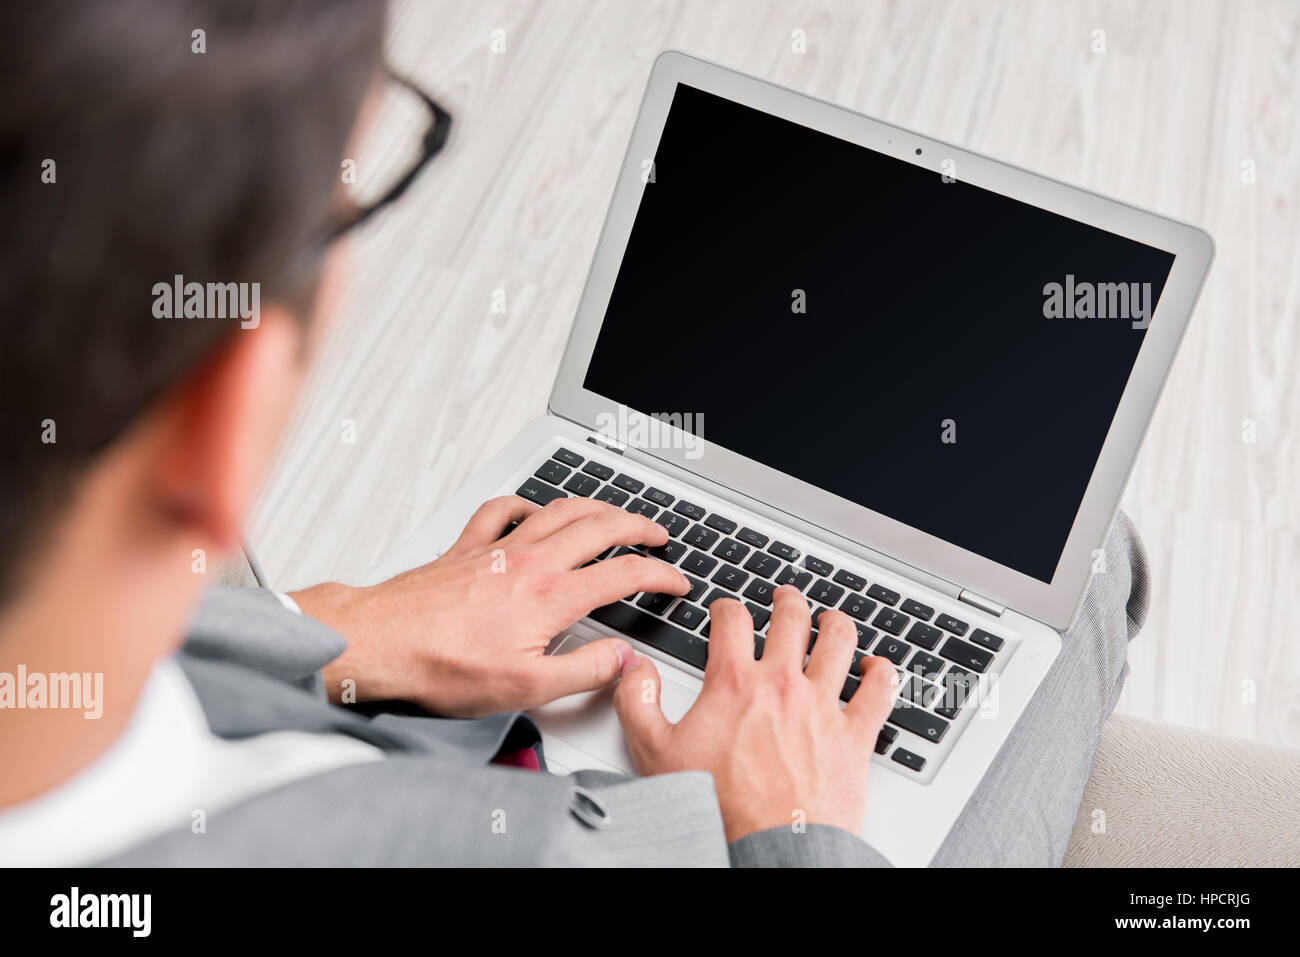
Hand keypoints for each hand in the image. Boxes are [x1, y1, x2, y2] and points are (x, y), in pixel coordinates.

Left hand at [292, 496, 689, 716]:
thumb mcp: (525, 689)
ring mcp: (498, 548)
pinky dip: (527, 504)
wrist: (381, 642)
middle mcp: (530, 562)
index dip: (660, 576)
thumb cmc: (441, 666)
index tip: (675, 583)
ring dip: (596, 506)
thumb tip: (621, 659)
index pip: (623, 573)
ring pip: (560, 508)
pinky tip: (533, 510)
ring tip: (615, 514)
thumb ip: (583, 671)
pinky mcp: (467, 547)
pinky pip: (503, 508)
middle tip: (659, 534)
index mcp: (551, 597)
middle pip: (601, 525)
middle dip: (639, 524)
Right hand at [614, 586, 899, 841]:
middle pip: (791, 618)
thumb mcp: (655, 752)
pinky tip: (875, 667)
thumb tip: (634, 669)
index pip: (732, 620)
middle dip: (787, 600)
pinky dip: (881, 672)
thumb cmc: (719, 806)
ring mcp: (823, 706)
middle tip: (785, 598)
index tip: (725, 611)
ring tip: (830, 620)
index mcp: (735, 683)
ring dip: (835, 623)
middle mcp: (782, 684)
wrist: (771, 846)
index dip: (726, 607)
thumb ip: (638, 701)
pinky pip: (880, 690)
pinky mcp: (855, 734)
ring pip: (839, 642)